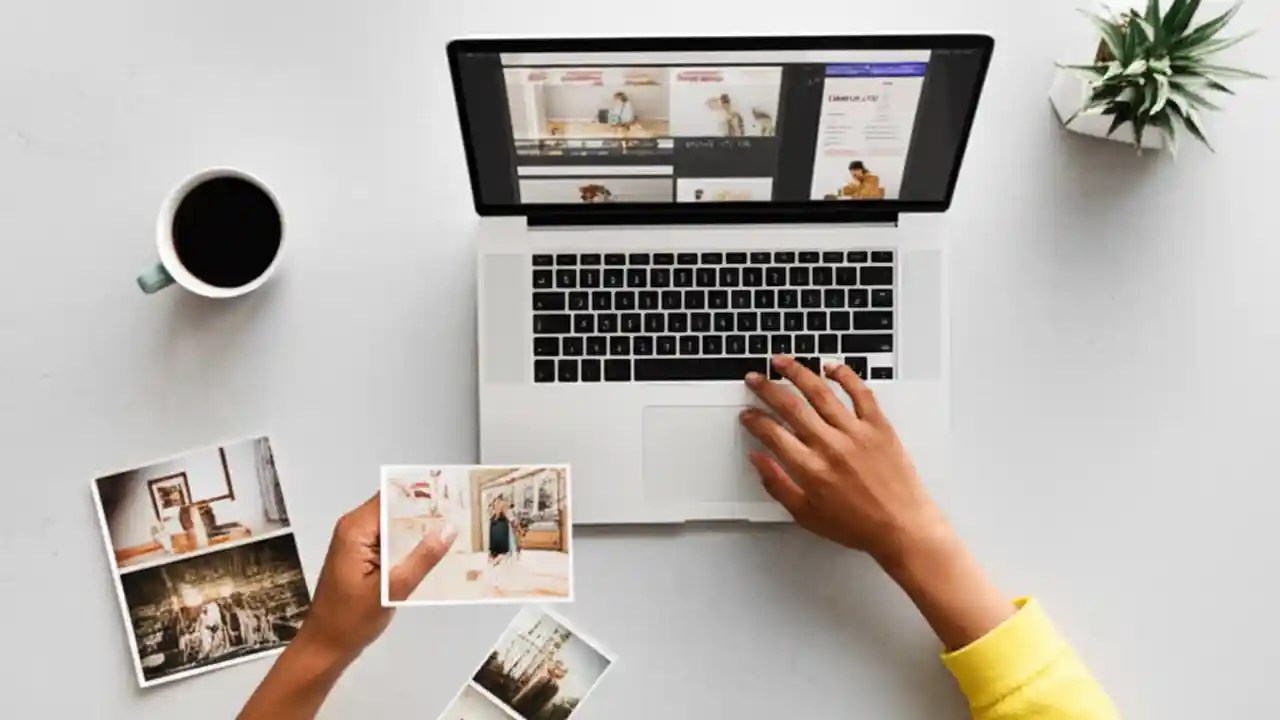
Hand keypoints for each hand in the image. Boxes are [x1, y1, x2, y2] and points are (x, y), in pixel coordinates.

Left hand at [240, 495, 457, 718]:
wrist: (326, 647)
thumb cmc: (349, 621)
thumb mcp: (391, 589)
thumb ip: (421, 558)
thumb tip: (447, 529)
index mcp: (356, 530)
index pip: (392, 497)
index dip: (421, 494)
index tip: (450, 495)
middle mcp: (354, 530)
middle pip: (395, 509)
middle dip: (425, 513)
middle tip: (460, 516)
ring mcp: (358, 543)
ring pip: (395, 526)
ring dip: (420, 531)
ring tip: (454, 533)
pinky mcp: (363, 556)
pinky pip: (391, 542)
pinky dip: (410, 546)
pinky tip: (434, 554)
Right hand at [739, 356, 946, 565]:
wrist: (902, 527)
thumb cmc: (858, 525)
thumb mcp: (806, 515)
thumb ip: (777, 484)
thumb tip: (758, 460)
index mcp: (810, 469)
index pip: (772, 433)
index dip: (754, 420)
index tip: (747, 414)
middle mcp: (830, 445)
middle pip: (790, 405)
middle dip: (766, 388)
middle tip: (755, 379)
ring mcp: (856, 432)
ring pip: (820, 391)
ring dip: (797, 372)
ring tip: (782, 361)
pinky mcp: (879, 426)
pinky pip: (860, 392)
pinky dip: (844, 375)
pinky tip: (831, 367)